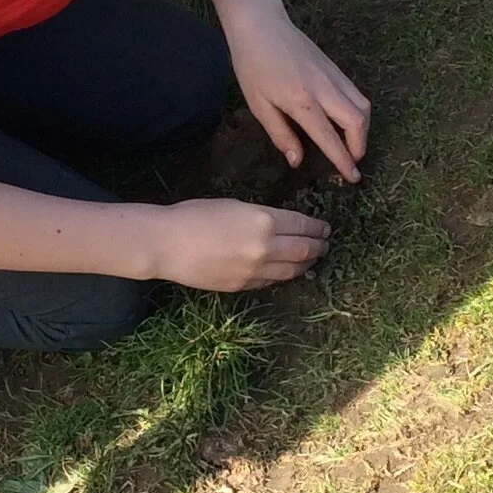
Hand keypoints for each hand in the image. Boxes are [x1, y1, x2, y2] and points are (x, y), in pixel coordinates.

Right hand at [149, 199, 330, 290]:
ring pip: (292, 271)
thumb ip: (262, 217)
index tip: (325, 228)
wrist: (166, 243)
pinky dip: (282, 275)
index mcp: (264, 220)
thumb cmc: (194, 215)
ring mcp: (254, 270)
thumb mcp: (234, 205)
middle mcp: (265, 248)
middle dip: (318, 247)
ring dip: (305, 264)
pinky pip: (270, 281)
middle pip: (304, 250)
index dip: (318, 228)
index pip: (303, 226)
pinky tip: (284, 271)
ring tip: (311, 260)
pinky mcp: (242, 286)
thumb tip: (281, 226)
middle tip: (325, 244)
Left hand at [223, 0, 371, 180]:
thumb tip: (297, 160)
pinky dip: (358, 111)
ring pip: (363, 106)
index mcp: (302, 102)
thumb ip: (280, 134)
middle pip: (358, 121)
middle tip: (352, 161)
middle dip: (360, 146)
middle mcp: (324, 89)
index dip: (343, 160)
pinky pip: (356, 93)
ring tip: (352, 144)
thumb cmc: (252, 65)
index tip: (352, 177)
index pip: (330, 138)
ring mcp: (333, 76)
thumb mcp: (258, 105)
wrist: (261, 25)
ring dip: (363, 129)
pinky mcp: (336, 68)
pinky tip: (346, 120)